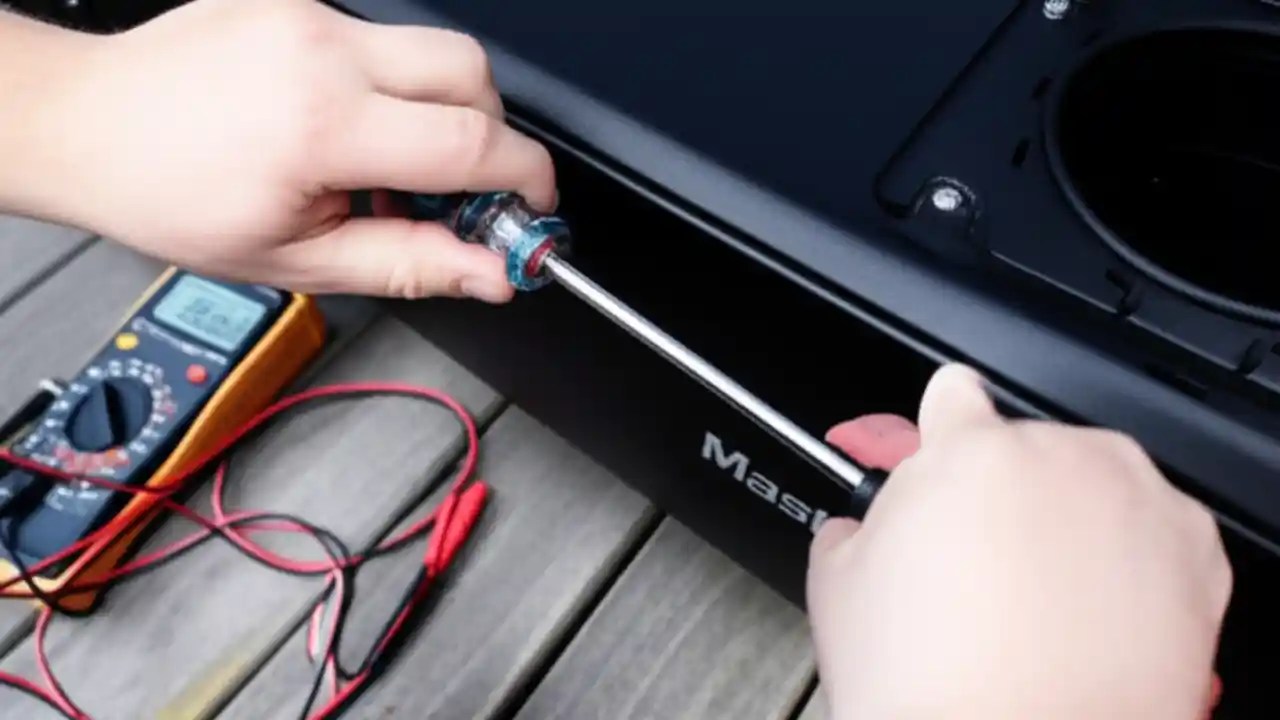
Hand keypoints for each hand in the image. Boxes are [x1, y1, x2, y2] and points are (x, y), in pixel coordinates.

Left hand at [13, 0, 555, 300]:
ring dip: (441, 110)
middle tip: (461, 190)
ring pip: (433, 49)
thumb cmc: (168, 194)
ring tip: (389, 166)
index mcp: (323, 127)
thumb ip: (408, 265)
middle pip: (474, 73)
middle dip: (494, 135)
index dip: (527, 181)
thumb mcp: (295, 259)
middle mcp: (322, 53)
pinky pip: (380, 40)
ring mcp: (308, 16)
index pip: (475, 143)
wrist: (86, 124)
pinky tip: (348, 131)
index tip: (532, 208)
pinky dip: (390, 89)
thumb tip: (487, 273)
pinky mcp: (296, 1)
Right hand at [807, 364, 1230, 719]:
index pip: (954, 394)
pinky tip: (1091, 613)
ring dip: (1070, 520)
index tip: (947, 445)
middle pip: (1025, 451)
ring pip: (1093, 484)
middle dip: (1003, 496)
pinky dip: (1131, 559)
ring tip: (1040, 598)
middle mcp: (1058, 457)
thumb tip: (858, 531)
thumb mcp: (839, 591)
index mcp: (966, 453)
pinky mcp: (1190, 544)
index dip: (942, 427)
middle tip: (981, 566)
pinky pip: (1153, 528)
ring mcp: (1131, 496)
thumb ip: (853, 530)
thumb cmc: (935, 687)